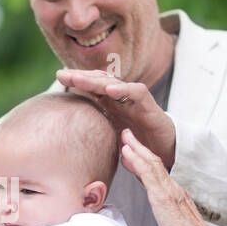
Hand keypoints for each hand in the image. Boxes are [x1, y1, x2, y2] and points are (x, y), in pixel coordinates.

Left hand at [57, 68, 176, 168]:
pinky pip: (137, 92)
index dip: (77, 82)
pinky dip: (124, 89)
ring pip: (115, 83)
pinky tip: (109, 89)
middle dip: (81, 77)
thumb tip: (72, 147)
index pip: (93, 88)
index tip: (59, 79)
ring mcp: (136, 101)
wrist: (167, 152)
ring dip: (96, 80)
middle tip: (62, 74)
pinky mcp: (150, 107)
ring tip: (78, 78)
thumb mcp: (111, 140)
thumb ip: (98, 136)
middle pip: (100, 82)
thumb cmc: (140, 145)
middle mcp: (123, 99)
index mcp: (113, 105)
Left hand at [120, 128, 208, 225]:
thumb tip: (162, 212)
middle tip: (127, 135)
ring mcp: (168, 190)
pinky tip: (128, 153)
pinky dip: (137, 161)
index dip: (144, 158)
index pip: (158, 171)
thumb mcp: (175, 220)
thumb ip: (167, 212)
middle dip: (139, 146)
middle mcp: (173, 187)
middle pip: (154, 161)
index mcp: (175, 192)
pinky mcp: (163, 196)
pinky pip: (148, 174)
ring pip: (151, 163)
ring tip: (125, 137)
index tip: (132, 151)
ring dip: (136, 148)